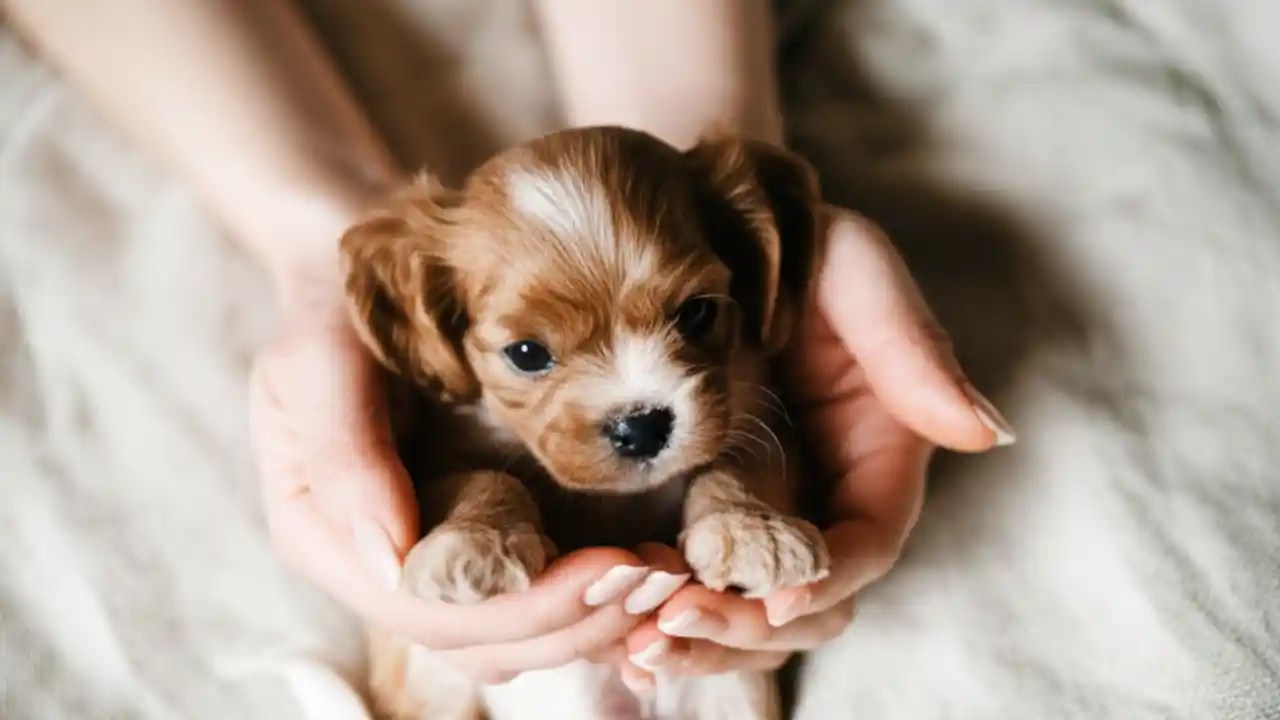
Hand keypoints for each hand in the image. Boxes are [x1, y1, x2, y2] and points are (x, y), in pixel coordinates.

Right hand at [248, 279, 684, 682]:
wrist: (364, 273)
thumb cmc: (335, 307)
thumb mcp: (319, 360)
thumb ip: (343, 454)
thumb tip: (390, 564)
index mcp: (329, 540)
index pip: (428, 613)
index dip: (521, 606)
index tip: (607, 568)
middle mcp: (385, 567)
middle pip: (484, 640)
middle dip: (575, 620)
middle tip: (658, 577)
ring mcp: (440, 554)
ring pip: (521, 634)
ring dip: (598, 619)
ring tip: (669, 575)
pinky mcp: (489, 534)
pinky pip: (545, 596)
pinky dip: (601, 598)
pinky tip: (658, 569)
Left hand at [618, 207, 1014, 681]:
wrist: (703, 213)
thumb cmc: (793, 232)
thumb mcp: (857, 272)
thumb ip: (912, 349)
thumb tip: (988, 433)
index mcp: (876, 446)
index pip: (869, 538)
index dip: (829, 578)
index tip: (774, 600)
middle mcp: (823, 486)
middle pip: (809, 594)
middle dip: (752, 624)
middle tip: (675, 625)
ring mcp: (758, 498)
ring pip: (752, 604)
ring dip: (706, 634)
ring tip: (640, 642)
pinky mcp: (697, 498)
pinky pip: (692, 576)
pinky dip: (664, 607)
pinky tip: (617, 627)